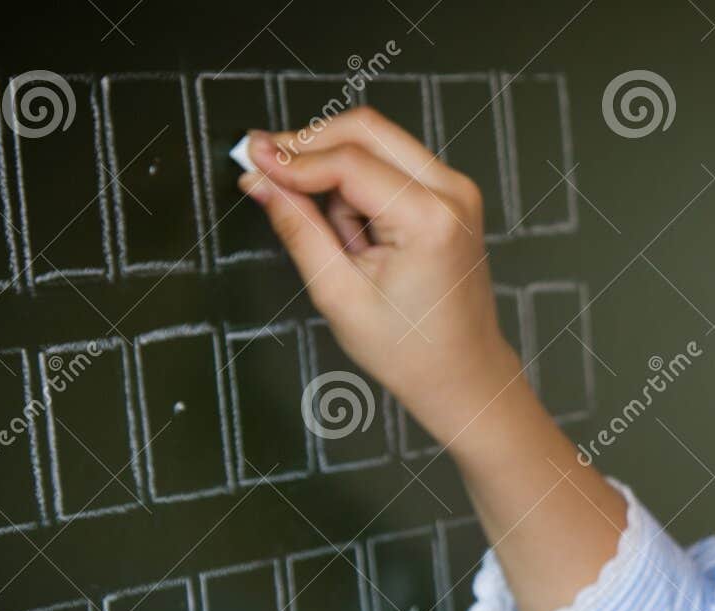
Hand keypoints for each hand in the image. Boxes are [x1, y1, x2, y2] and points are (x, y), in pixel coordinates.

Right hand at [238, 107, 521, 451]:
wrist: (464, 375)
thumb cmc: (411, 350)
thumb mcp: (339, 294)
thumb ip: (297, 228)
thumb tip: (259, 179)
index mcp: (430, 220)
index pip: (348, 161)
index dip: (292, 157)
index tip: (250, 158)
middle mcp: (453, 193)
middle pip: (366, 130)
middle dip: (311, 147)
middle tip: (267, 172)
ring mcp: (458, 191)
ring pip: (377, 143)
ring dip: (339, 175)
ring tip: (346, 244)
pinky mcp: (452, 196)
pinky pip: (393, 164)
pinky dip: (362, 186)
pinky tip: (363, 237)